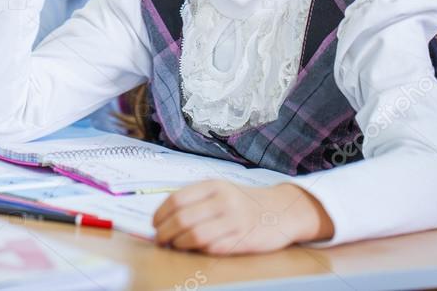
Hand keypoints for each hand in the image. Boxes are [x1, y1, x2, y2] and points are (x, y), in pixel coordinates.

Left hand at [152, 181, 333, 254]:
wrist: (281, 210)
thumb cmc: (243, 202)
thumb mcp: (220, 190)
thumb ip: (195, 199)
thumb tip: (163, 217)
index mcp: (213, 185)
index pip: (176, 199)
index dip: (160, 214)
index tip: (154, 224)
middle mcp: (223, 199)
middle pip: (182, 219)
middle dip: (165, 233)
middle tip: (160, 240)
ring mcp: (235, 219)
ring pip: (195, 235)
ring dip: (179, 244)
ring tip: (174, 246)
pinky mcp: (243, 238)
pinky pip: (213, 248)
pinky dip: (199, 250)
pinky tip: (195, 249)